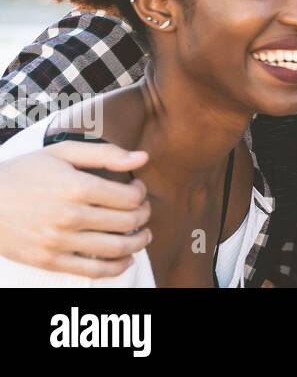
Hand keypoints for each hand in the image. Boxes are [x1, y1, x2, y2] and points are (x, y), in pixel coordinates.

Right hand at [0, 142, 151, 277]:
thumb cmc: (25, 173)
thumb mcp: (62, 153)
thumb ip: (105, 154)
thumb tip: (143, 158)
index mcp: (77, 187)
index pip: (129, 197)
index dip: (141, 193)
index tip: (137, 189)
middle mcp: (70, 216)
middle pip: (127, 222)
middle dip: (143, 216)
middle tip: (143, 211)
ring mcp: (59, 242)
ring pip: (115, 248)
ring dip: (138, 243)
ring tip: (143, 235)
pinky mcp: (48, 261)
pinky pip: (92, 271)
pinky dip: (117, 267)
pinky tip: (126, 258)